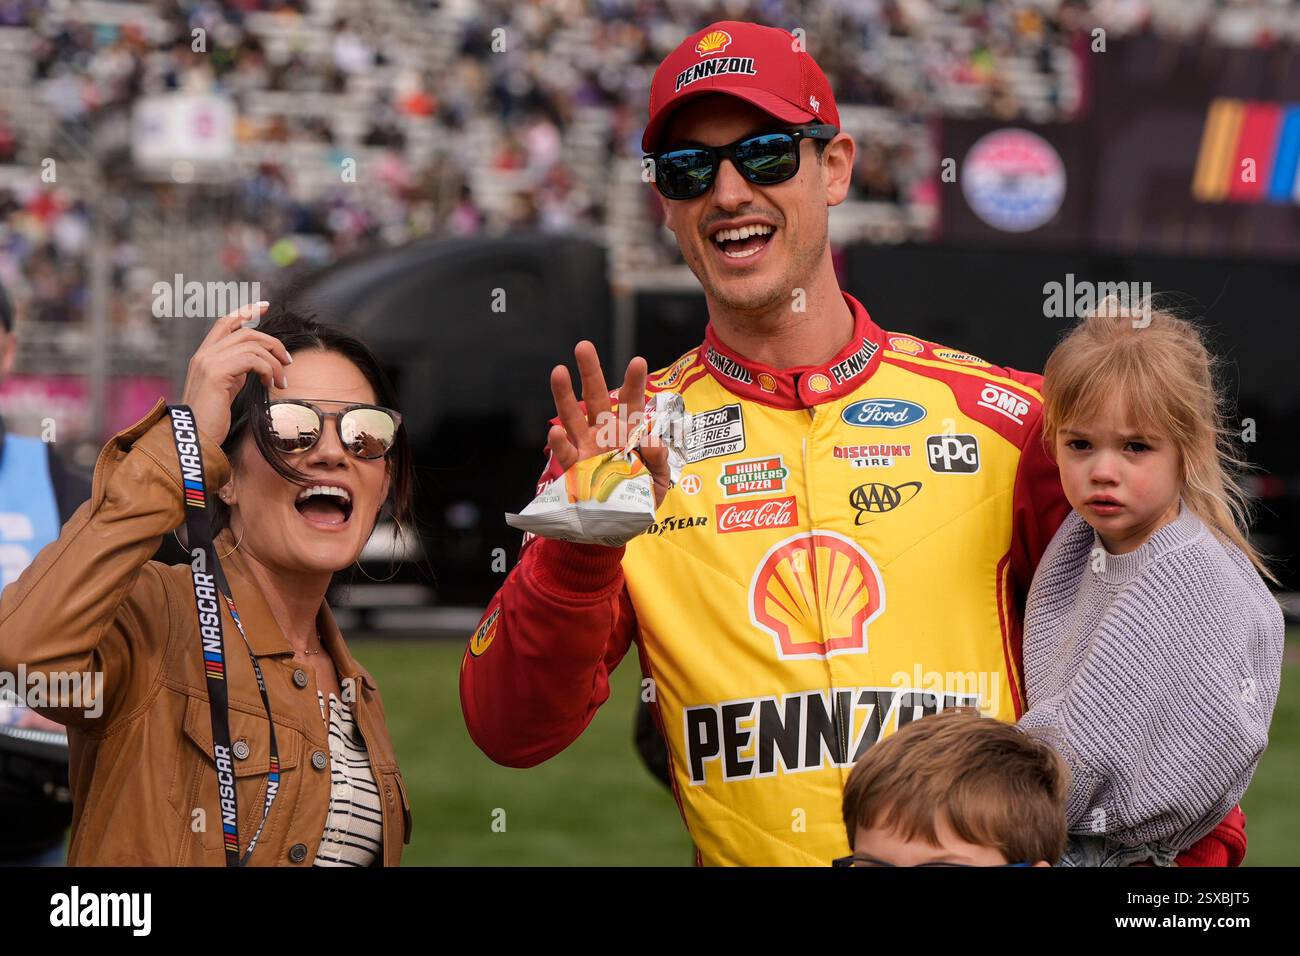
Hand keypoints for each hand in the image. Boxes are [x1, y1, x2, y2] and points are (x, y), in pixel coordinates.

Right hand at [179, 302, 293, 446]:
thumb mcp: (225, 389)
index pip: (224, 323)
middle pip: (245, 332)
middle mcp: (203, 355)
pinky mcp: (216, 373)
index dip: (245, 311)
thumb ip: (235, 372)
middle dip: (272, 343)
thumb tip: (256, 364)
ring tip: (281, 381)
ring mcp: (208, 362)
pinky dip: (268, 369)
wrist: (195, 439)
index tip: (265, 305)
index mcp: (204, 357)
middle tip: (288, 361)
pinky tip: (271, 384)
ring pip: (252, 344)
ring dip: (273, 362)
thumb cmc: (211, 420)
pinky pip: (252, 359)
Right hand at [548, 341, 672, 508]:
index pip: (632, 403)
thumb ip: (660, 461)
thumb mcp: (660, 483)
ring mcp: (586, 449)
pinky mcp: (573, 469)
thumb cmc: (640, 501)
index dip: (634, 383)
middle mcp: (605, 434)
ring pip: (572, 417)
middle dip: (591, 372)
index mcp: (629, 434)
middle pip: (596, 398)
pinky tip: (554, 432)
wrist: (616, 528)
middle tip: (583, 346)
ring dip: (564, 395)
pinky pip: (565, 453)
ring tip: (557, 370)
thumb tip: (653, 439)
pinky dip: (559, 443)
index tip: (638, 361)